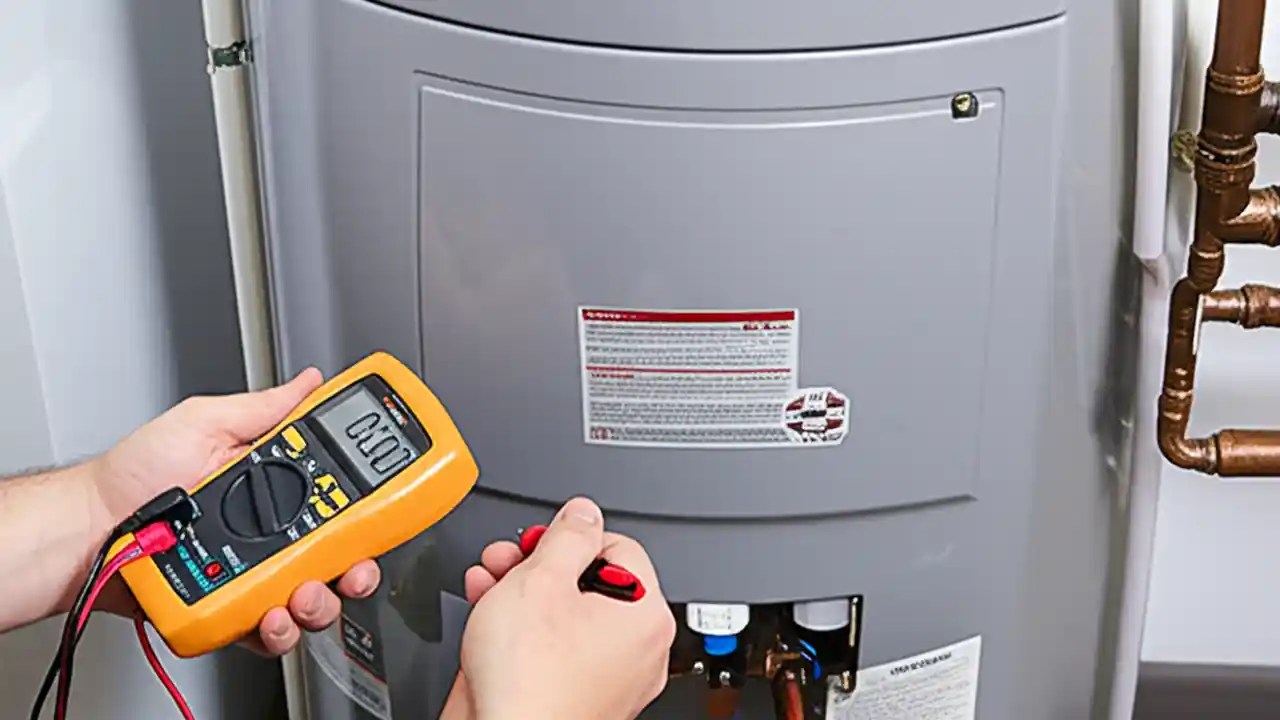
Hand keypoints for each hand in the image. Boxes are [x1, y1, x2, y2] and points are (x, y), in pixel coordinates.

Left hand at [89, 369, 381, 655]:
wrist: (87, 529)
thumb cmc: (135, 475)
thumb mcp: (205, 422)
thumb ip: (264, 407)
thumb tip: (310, 383)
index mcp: (276, 490)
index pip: (343, 503)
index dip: (372, 512)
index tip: (385, 512)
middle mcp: (272, 537)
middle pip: (340, 560)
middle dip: (356, 570)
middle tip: (349, 567)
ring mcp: (254, 578)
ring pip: (313, 602)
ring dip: (319, 604)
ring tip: (301, 593)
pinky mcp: (231, 614)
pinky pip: (268, 633)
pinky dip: (277, 632)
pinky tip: (268, 616)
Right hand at [451, 497, 675, 719]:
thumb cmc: (529, 682)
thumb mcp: (541, 580)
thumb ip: (565, 536)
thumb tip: (583, 514)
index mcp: (646, 616)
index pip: (619, 547)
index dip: (571, 537)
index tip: (541, 541)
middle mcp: (636, 651)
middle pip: (588, 580)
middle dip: (539, 563)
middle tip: (510, 560)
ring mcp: (605, 678)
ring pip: (564, 613)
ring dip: (521, 589)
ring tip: (489, 581)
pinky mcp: (572, 695)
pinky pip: (552, 646)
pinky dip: (521, 626)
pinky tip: (486, 609)